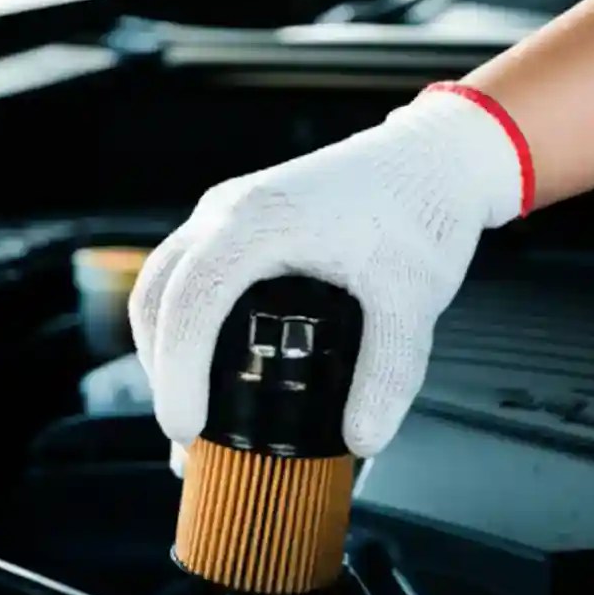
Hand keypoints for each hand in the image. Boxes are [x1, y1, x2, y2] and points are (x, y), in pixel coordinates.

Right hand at [130, 90, 524, 460]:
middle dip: (162, 370)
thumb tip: (361, 437)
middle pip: (156, 297)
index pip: (191, 303)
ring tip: (197, 409)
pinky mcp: (234, 219)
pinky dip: (182, 323)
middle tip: (190, 434)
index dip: (179, 372)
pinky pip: (186, 274)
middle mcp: (226, 211)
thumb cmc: (421, 209)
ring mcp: (224, 211)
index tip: (188, 429)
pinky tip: (208, 363)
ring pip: (163, 284)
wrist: (437, 157)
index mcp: (256, 222)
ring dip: (166, 347)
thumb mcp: (413, 300)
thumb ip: (389, 373)